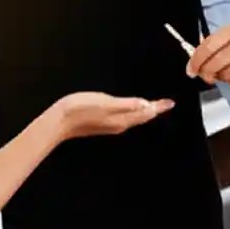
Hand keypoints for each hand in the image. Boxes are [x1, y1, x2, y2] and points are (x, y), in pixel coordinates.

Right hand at [54, 91, 174, 139]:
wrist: (59, 122)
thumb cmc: (80, 109)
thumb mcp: (105, 102)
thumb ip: (126, 104)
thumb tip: (145, 105)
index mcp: (121, 119)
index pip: (145, 113)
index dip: (158, 107)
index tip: (170, 102)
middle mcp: (118, 124)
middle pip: (141, 117)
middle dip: (154, 110)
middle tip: (165, 104)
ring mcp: (110, 125)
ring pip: (133, 119)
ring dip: (144, 113)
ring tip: (152, 107)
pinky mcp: (102, 123)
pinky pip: (125, 118)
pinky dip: (133, 113)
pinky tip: (131, 110)